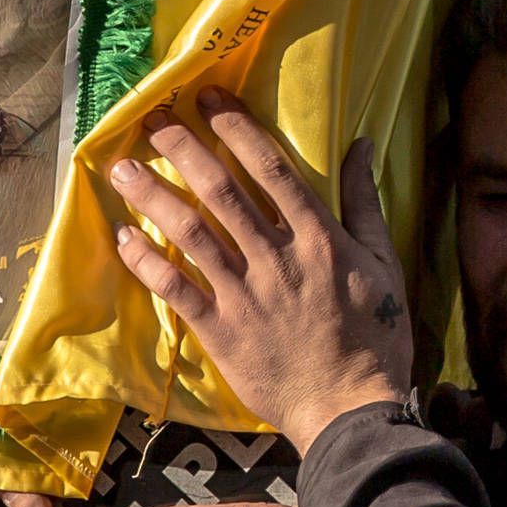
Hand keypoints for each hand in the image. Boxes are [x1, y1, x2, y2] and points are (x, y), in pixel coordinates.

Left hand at [106, 96, 414, 451]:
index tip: (209, 98)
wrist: (350, 408)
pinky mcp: (222, 332)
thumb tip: (361, 144)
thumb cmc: (375, 335)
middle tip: (152, 120)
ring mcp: (245, 295)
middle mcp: (277, 257)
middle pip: (221, 190)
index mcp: (318, 236)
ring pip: (191, 233)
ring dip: (153, 196)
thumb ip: (365, 202)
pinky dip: (148, 262)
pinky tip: (124, 237)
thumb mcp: (384, 261)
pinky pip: (177, 289)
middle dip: (183, 149)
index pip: (270, 167)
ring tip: (122, 169)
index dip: (236, 128)